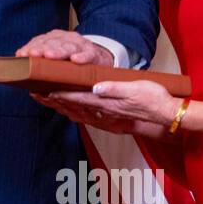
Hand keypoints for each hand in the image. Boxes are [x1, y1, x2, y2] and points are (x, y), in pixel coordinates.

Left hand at [16, 29, 111, 64]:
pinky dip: (82, 57)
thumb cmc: (70, 60)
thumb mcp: (54, 56)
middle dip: (41, 49)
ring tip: (49, 56)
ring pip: (68, 47)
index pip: (40, 41)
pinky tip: (76, 60)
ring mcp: (80, 45)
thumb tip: (17, 60)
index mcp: (54, 39)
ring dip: (58, 52)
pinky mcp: (94, 53)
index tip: (21, 54)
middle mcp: (66, 39)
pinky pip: (88, 55)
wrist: (97, 58)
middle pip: (52, 43)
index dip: (30, 47)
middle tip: (33, 54)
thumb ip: (38, 57)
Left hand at [34, 80, 180, 140]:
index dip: (60, 95)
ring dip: (60, 106)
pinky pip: (86, 114)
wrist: (166, 114)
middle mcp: (103, 110)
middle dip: (53, 101)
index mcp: (107, 102)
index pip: (78, 98)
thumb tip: (96, 87)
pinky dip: (72, 110)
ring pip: (77, 111)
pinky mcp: (110, 116)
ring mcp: (106, 115)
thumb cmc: (154, 98)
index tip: (45, 91)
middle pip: (73, 106)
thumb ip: (115, 88)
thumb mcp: (136, 88)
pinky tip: (66, 108)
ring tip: (44, 99)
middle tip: (36, 94)